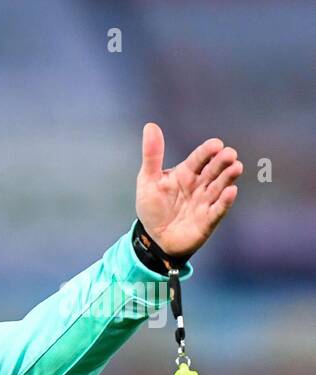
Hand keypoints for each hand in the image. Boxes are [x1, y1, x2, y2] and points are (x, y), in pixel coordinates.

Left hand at [135, 122, 241, 259]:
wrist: (153, 238)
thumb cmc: (153, 207)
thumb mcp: (148, 180)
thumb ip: (152, 155)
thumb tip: (150, 125)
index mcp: (187, 173)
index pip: (200, 158)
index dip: (207, 151)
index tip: (215, 144)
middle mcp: (200, 184)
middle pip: (214, 170)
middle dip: (222, 162)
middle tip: (229, 154)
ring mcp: (206, 202)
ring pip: (220, 187)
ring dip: (228, 177)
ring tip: (236, 167)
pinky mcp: (208, 220)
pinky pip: (218, 210)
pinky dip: (225, 202)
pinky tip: (231, 192)